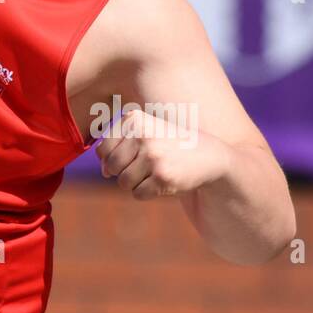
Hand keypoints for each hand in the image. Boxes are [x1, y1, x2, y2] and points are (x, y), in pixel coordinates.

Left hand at [94, 106, 230, 200]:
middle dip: (124, 172)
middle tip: (145, 167)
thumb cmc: (170, 145)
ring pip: (123, 182)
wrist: (209, 157)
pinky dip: (147, 193)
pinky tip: (163, 181)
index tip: (134, 156)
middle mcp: (142, 135)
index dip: (113, 159)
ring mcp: (153, 156)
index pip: (103, 149)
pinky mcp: (163, 177)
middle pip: (111, 166)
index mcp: (134, 119)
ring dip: (136, 184)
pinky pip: (138, 194)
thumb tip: (103, 171)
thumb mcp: (145, 134)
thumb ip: (118, 146)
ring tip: (155, 173)